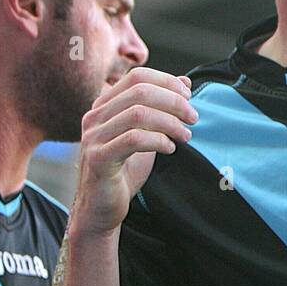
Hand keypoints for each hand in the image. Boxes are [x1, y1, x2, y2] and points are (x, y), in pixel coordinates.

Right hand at [72, 68, 196, 236]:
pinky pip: (133, 139)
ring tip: (185, 136)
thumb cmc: (124, 171)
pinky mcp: (98, 158)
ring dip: (169, 122)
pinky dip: (158, 140)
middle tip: (193, 118)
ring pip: (138, 113)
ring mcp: (93, 136)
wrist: (102, 208)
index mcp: (104, 105)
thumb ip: (161, 110)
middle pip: (140, 91)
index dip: (167, 82)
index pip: (138, 76)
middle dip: (174, 102)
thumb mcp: (148, 135)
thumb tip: (185, 82)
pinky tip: (169, 148)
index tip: (188, 97)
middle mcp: (95, 116)